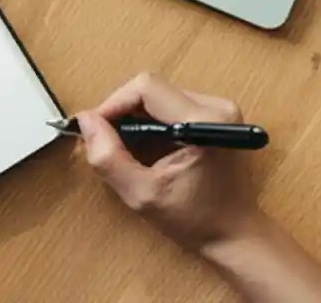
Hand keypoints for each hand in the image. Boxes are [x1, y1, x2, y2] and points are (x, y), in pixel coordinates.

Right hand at [76, 72, 260, 251]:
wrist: (235, 234)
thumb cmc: (195, 220)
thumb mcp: (143, 195)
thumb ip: (109, 158)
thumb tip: (86, 121)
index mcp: (204, 122)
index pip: (146, 87)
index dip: (114, 103)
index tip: (95, 129)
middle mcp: (217, 107)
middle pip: (152, 89)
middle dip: (123, 112)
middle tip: (107, 142)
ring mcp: (220, 109)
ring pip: (160, 95)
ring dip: (137, 117)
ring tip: (128, 148)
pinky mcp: (218, 115)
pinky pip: (173, 104)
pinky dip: (153, 121)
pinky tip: (149, 146)